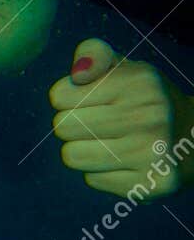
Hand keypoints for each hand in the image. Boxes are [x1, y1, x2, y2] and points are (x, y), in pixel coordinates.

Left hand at [49, 38, 193, 198]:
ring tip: (112, 143)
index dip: (68, 99)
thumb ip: (93, 54)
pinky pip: (91, 179)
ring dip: (84, 151)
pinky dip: (102, 173)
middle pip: (62, 127)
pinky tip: (126, 163)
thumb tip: (77, 74)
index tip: (92, 100)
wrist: (193, 140)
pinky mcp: (150, 185)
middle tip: (102, 124)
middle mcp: (149, 115)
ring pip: (72, 156)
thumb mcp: (124, 68)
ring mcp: (152, 153)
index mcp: (139, 82)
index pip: (59, 96)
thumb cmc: (143, 100)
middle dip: (74, 126)